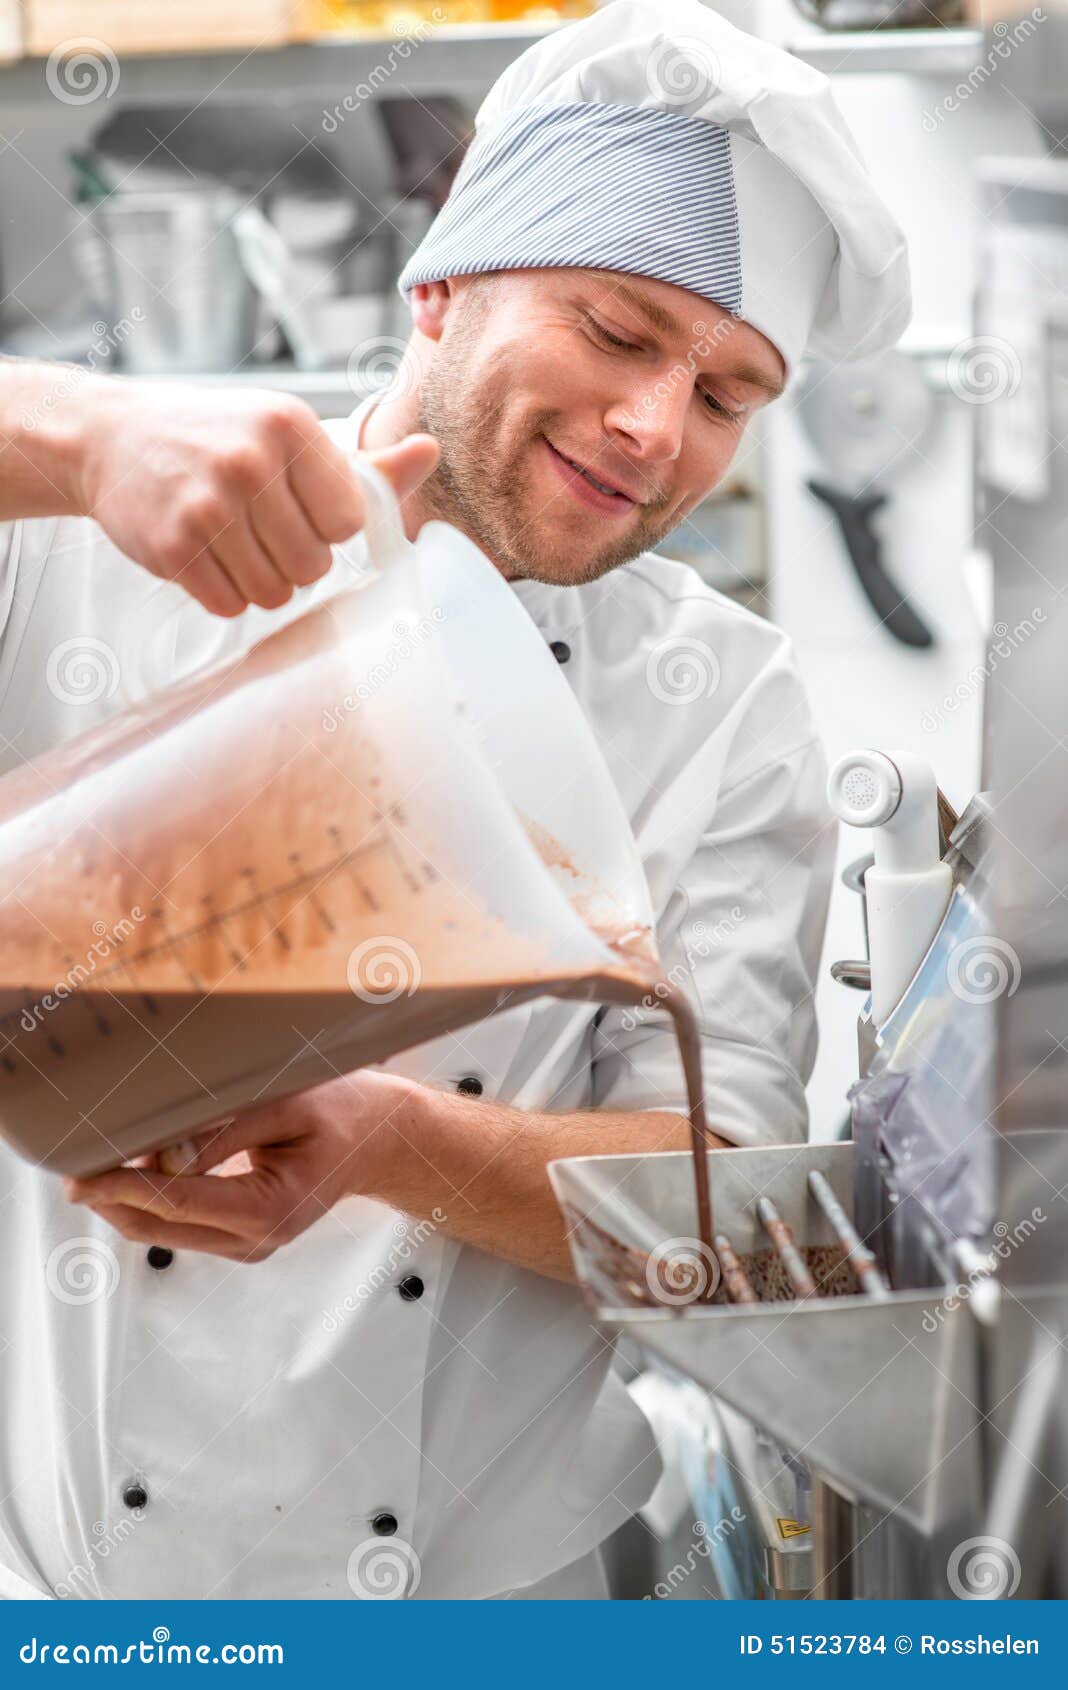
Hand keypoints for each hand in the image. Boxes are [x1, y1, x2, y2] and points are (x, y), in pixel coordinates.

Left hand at [63, 1070, 415, 1261]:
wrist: (383, 1140)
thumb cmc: (346, 1115)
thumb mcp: (286, 1104)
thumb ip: (223, 1130)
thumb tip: (162, 1152)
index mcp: (271, 1209)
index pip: (178, 1203)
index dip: (122, 1189)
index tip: (82, 1176)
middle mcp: (256, 1239)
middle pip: (159, 1227)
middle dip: (111, 1199)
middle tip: (74, 1167)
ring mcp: (248, 1245)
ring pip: (164, 1230)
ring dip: (128, 1200)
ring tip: (101, 1160)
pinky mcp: (240, 1237)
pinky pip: (183, 1224)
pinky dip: (154, 1199)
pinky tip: (140, 1168)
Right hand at [76, 379, 437, 616]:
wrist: (113, 437)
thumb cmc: (219, 438)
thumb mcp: (289, 435)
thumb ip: (365, 463)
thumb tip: (432, 452)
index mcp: (289, 426)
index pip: (349, 523)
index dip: (327, 528)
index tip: (297, 509)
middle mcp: (249, 460)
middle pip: (314, 566)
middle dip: (294, 561)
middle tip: (262, 533)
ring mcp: (207, 505)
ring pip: (274, 594)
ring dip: (260, 583)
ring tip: (236, 546)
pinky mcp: (172, 545)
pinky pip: (230, 605)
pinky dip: (224, 594)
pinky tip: (207, 557)